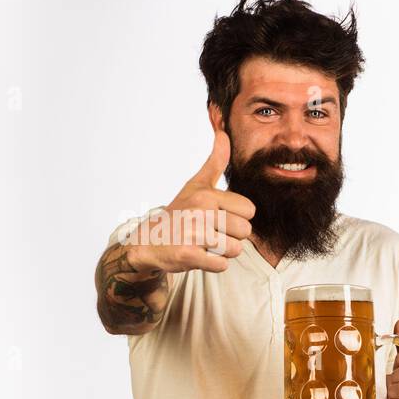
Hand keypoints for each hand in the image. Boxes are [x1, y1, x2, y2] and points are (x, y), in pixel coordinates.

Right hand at [123, 128, 255, 274]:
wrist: (149, 241)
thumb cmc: (180, 212)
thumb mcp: (197, 185)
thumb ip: (215, 162)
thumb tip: (223, 132)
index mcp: (207, 195)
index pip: (250, 210)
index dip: (237, 217)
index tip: (217, 216)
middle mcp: (200, 212)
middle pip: (246, 231)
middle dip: (232, 236)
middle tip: (209, 232)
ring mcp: (193, 234)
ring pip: (236, 249)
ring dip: (223, 251)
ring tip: (204, 243)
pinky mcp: (188, 255)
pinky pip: (222, 265)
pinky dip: (214, 264)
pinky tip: (199, 255)